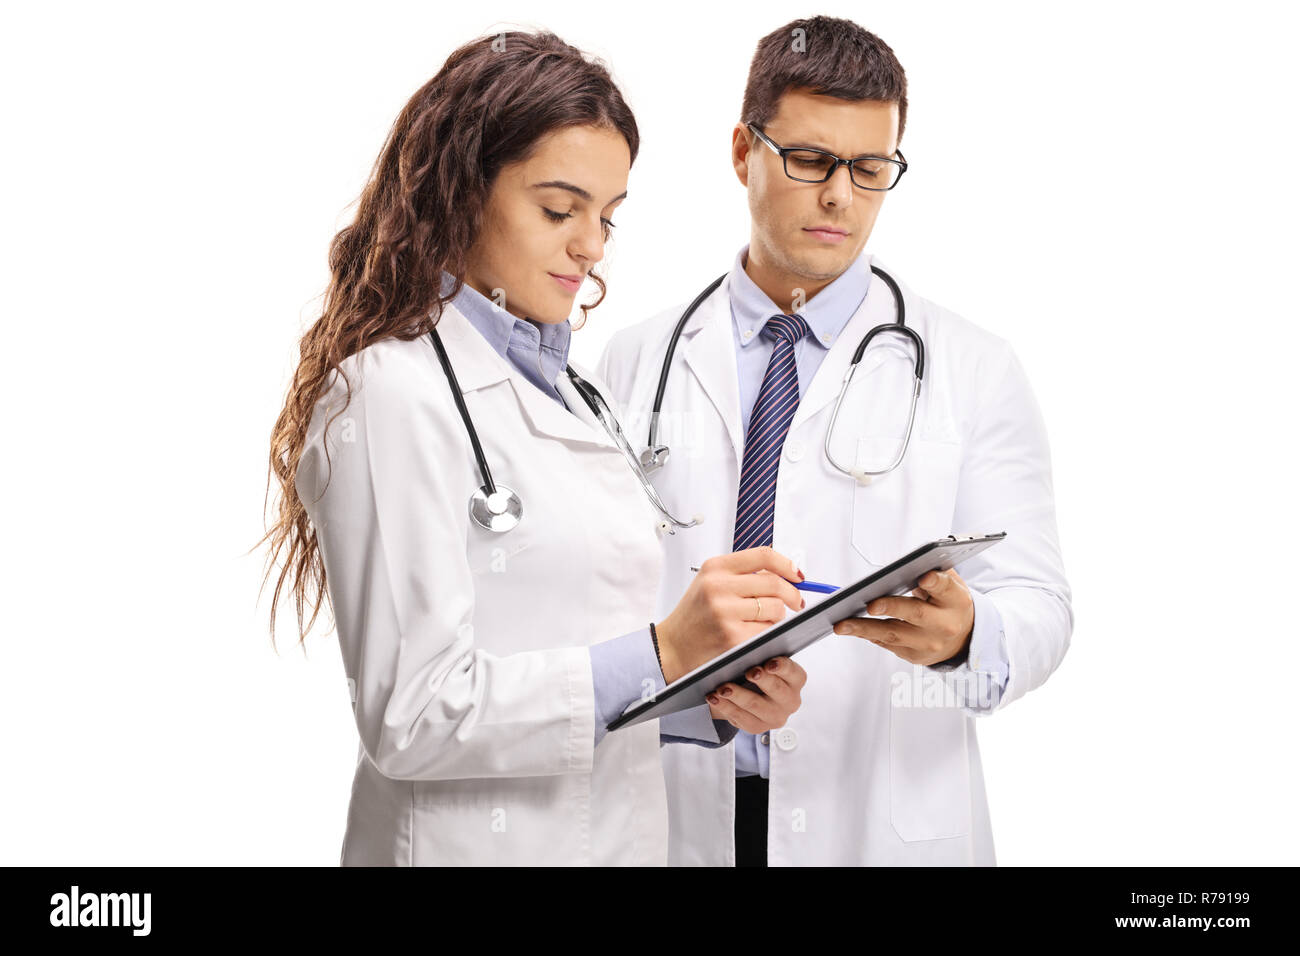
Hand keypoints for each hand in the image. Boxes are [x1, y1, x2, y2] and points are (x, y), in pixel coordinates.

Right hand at [654, 546, 804, 683]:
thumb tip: (786, 573)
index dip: (787, 564)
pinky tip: (756, 634)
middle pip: (774, 583)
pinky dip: (769, 632)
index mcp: (715, 567)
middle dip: (792, 594)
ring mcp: (725, 612)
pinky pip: (768, 630)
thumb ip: (743, 574)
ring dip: (778, 616)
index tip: (798, 575)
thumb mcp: (710, 582)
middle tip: (795, 602)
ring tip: (765, 620)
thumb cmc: (695, 616)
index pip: (763, 555)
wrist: (672, 647)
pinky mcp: (732, 637)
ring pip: (775, 608)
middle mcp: (718, 586)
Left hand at [705, 656, 805, 732]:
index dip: (782, 668)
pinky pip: (740, 719)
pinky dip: (725, 707)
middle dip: (762, 681)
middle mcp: (790, 700)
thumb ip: (764, 651)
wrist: (746, 691)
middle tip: (748, 672)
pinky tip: (714, 697)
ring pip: (756, 706)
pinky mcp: (758, 727)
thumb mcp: (763, 658)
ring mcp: (775, 716)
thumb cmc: (757, 668)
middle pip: (777, 690)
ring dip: (738, 695)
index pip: (794, 673)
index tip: (769, 662)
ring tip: (722, 687)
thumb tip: (754, 643)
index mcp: (795, 679)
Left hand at [831, 568, 974, 666]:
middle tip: (871, 604)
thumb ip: (931, 572)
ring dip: (864, 628)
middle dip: (891, 608)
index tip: (924, 577)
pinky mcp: (914, 656)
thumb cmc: (947, 603)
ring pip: (893, 634)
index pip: (946, 588)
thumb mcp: (949, 584)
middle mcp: (944, 624)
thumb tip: (901, 564)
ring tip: (841, 624)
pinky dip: (867, 634)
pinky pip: (887, 644)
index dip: (935, 582)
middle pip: (916, 614)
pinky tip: (850, 628)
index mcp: (955, 600)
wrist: (962, 638)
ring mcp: (929, 643)